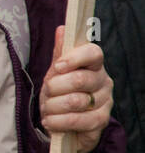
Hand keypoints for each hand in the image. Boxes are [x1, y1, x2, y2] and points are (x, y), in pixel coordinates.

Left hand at [39, 25, 113, 152]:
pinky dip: (58, 122)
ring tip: (47, 108)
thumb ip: (59, 52)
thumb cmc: (60, 91)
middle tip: (47, 91)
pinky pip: (79, 121)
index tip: (57, 66)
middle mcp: (104, 82)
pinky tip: (49, 121)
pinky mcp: (101, 122)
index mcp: (94, 65)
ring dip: (53, 106)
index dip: (75, 58)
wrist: (62, 121)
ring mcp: (105, 103)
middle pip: (80, 79)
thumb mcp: (56, 71)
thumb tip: (62, 29)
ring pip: (76, 101)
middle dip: (55, 87)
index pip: (94, 53)